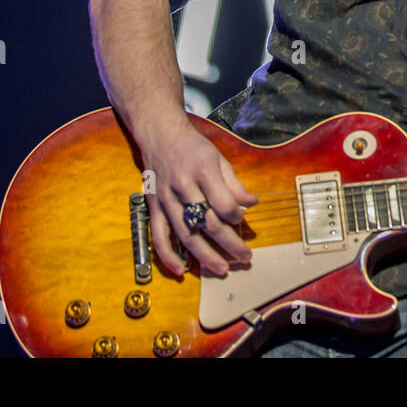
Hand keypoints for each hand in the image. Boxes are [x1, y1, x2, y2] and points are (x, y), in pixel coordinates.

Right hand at [133, 116, 258, 276]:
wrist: (160, 135)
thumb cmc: (192, 147)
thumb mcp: (219, 158)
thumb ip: (234, 184)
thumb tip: (252, 203)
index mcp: (203, 172)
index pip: (223, 204)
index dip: (236, 217)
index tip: (242, 220)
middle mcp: (183, 187)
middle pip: (208, 224)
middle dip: (229, 244)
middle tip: (244, 258)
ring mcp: (166, 199)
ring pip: (186, 235)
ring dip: (205, 256)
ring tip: (222, 269)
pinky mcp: (153, 207)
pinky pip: (158, 237)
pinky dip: (168, 256)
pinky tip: (180, 270)